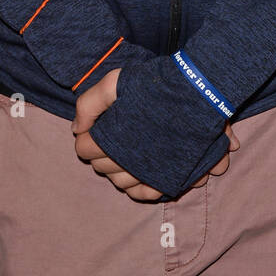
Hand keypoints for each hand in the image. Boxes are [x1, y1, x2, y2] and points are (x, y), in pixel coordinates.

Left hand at [71, 67, 239, 200]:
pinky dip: (137, 189)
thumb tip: (77, 129)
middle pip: (102, 166)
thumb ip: (89, 103)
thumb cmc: (155, 83)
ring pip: (121, 182)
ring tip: (123, 156)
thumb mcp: (115, 82)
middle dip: (101, 154)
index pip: (85, 149)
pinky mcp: (169, 178)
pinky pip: (146, 193)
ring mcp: (149, 171)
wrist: (198, 90)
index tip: (92, 131)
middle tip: (109, 140)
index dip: (86, 140)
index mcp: (112, 137)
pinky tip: (136, 177)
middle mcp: (129, 159)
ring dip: (117, 171)